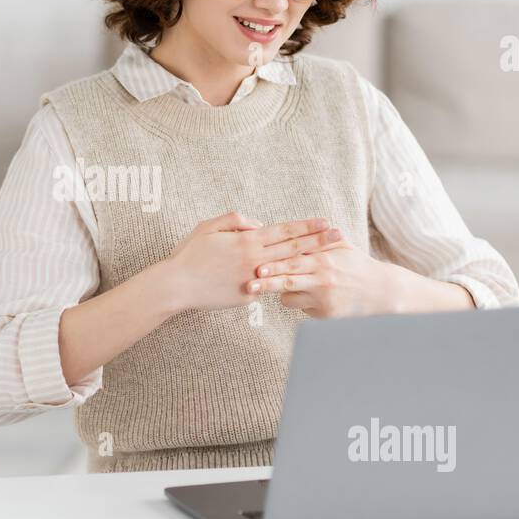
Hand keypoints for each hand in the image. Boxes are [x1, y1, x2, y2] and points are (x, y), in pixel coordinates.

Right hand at [160, 211, 337, 312]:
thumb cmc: (190, 254)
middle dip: (319, 241)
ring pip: (287, 269)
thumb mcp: (209, 226)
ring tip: (330, 258)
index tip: (326, 222)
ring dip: (310, 262)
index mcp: (247, 241)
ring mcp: (252, 280)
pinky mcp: (247, 297)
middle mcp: (254, 260)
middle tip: (341, 236)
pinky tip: (304, 281)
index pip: (284, 231)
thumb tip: (258, 224)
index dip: (307, 226)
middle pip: (293, 249)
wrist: (177, 285)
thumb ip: (236, 221)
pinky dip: (286, 283)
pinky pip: (269, 287)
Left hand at [246, 231, 411, 317]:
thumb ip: (320, 238)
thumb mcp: (342, 246)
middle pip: (287, 282)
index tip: (256, 267)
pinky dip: (298, 302)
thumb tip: (297, 227)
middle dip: (266, 283)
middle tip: (249, 284)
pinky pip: (301, 309)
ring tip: (270, 288)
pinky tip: (304, 297)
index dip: (273, 265)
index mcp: (324, 260)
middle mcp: (322, 280)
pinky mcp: (324, 315)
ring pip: (289, 299)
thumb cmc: (356, 265)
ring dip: (280, 293)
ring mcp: (323, 300)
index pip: (293, 262)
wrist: (380, 291)